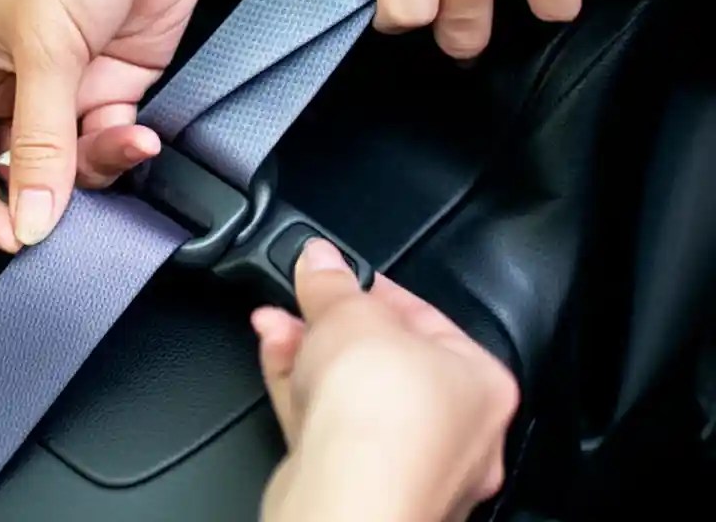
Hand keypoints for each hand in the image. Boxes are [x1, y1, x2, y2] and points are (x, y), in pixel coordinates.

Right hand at [0, 0, 233, 251]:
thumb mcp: (44, 49)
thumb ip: (39, 144)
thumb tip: (29, 219)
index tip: (14, 238)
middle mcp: (16, 85)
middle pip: (18, 175)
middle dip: (48, 197)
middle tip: (75, 208)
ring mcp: (70, 85)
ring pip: (75, 165)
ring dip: (99, 169)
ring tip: (119, 144)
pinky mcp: (120, 78)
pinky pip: (117, 139)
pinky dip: (130, 147)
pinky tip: (141, 134)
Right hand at [255, 240, 518, 521]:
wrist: (346, 498)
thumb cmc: (384, 419)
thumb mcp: (351, 313)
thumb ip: (333, 284)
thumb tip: (321, 260)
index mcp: (483, 386)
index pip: (428, 320)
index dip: (375, 289)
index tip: (339, 273)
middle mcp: (455, 434)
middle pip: (385, 360)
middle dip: (332, 324)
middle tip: (303, 296)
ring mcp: (405, 467)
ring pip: (352, 397)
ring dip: (308, 353)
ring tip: (274, 322)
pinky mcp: (357, 487)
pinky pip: (328, 428)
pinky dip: (299, 392)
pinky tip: (275, 355)